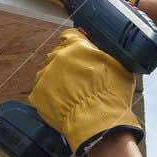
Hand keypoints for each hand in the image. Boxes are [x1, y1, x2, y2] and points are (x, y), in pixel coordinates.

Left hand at [28, 29, 142, 156]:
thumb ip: (104, 53)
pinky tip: (64, 103)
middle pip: (58, 56)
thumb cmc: (110, 95)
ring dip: (57, 81)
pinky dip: (51, 97)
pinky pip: (42, 92)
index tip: (78, 54)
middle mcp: (58, 56)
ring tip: (72, 94)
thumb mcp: (118, 65)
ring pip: (49, 73)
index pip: (69, 36)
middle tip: (79, 79)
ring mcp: (45, 75)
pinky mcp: (38, 94)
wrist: (97, 120)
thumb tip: (99, 49)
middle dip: (67, 65)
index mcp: (76, 46)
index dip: (75, 46)